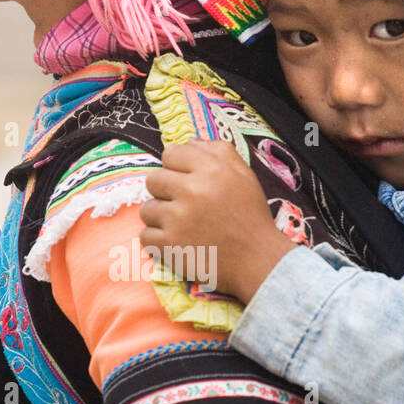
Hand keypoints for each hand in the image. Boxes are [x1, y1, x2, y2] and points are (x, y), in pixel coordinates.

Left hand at [139, 141, 293, 303]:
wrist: (258, 261)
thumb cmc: (251, 217)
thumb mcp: (244, 175)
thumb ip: (218, 151)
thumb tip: (189, 141)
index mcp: (212, 170)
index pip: (170, 154)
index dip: (177, 167)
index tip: (186, 181)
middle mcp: (192, 191)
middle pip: (153, 180)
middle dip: (165, 191)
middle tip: (183, 205)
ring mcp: (178, 220)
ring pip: (147, 209)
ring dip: (160, 217)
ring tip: (181, 226)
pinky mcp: (169, 246)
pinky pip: (145, 235)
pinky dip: (158, 241)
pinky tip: (177, 242)